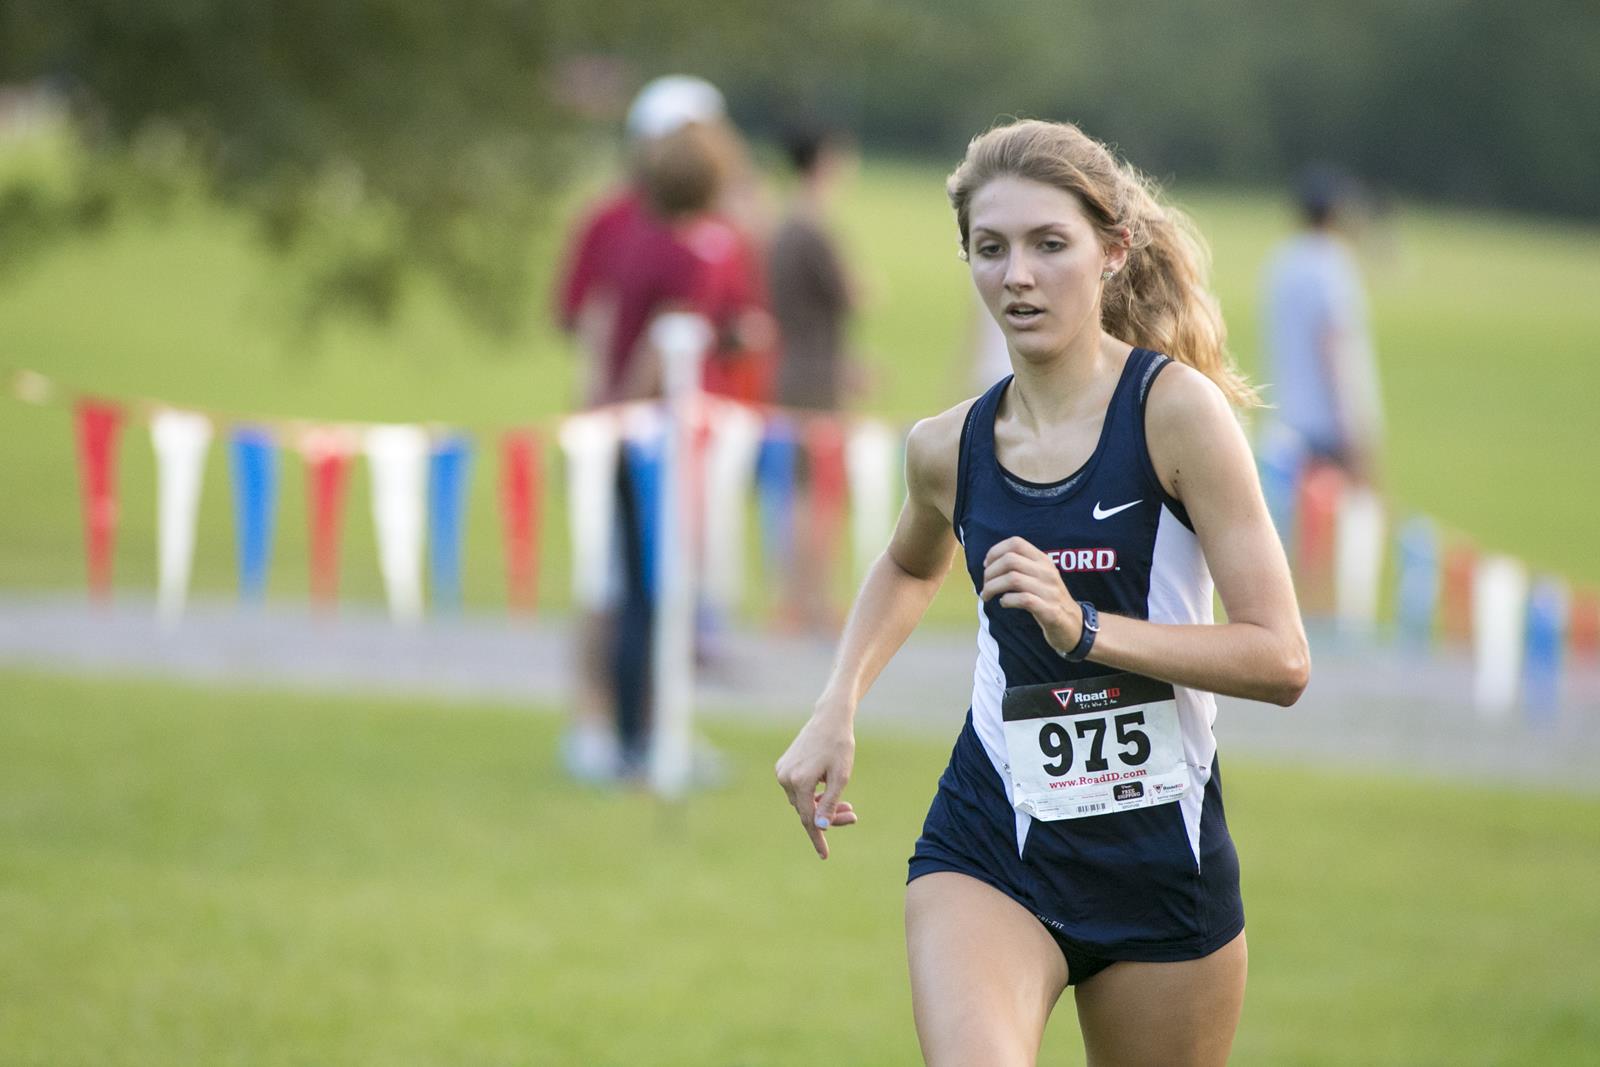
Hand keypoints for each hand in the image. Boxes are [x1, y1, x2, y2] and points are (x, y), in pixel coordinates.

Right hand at [774, 706, 858, 859]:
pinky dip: (813, 794)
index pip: (808, 819)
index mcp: (800, 782)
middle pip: (806, 810)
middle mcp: (786, 778)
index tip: (825, 855)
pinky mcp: (783, 766)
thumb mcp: (841, 777)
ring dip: (822, 805)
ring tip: (848, 804)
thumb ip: (830, 803)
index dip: (818, 838)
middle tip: (853, 815)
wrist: (829, 719)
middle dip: (829, 816)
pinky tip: (828, 788)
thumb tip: (821, 826)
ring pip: (802, 801)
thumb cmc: (839, 746)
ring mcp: (782, 772)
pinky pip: (798, 789)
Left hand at [980, 536, 1082, 654]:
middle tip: (985, 585)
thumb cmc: (1048, 600)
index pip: (1016, 543)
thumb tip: (988, 564)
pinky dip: (1007, 600)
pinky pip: (1023, 599)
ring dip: (993, 587)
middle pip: (1010, 560)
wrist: (1074, 625)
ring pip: (1013, 579)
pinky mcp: (1050, 610)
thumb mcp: (1038, 577)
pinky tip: (1003, 603)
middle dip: (990, 573)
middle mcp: (1048, 572)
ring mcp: (1050, 591)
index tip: (986, 566)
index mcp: (1043, 561)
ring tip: (987, 596)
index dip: (995, 552)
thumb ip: (1020, 567)